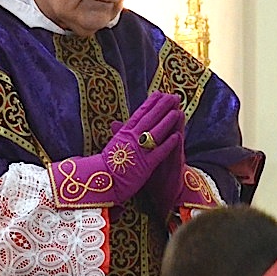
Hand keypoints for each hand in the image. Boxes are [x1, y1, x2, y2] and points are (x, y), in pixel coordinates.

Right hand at [47, 92, 183, 208]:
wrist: (98, 183)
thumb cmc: (105, 165)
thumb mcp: (111, 145)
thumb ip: (118, 133)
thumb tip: (115, 123)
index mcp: (123, 133)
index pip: (139, 114)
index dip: (150, 103)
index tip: (159, 93)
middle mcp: (131, 139)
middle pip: (150, 119)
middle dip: (162, 107)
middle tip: (173, 96)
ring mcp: (139, 151)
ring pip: (156, 133)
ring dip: (167, 121)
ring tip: (178, 110)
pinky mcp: (145, 165)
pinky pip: (158, 152)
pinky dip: (168, 144)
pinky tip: (177, 136)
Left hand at [118, 104, 220, 219]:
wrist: (166, 193)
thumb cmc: (155, 174)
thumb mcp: (140, 156)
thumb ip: (129, 138)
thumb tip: (114, 124)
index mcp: (155, 142)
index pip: (154, 122)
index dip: (156, 109)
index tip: (157, 94)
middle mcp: (165, 146)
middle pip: (166, 125)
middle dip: (169, 111)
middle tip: (171, 96)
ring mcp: (171, 155)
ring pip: (174, 137)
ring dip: (177, 125)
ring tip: (179, 111)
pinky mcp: (174, 167)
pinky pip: (175, 155)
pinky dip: (176, 146)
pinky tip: (178, 136)